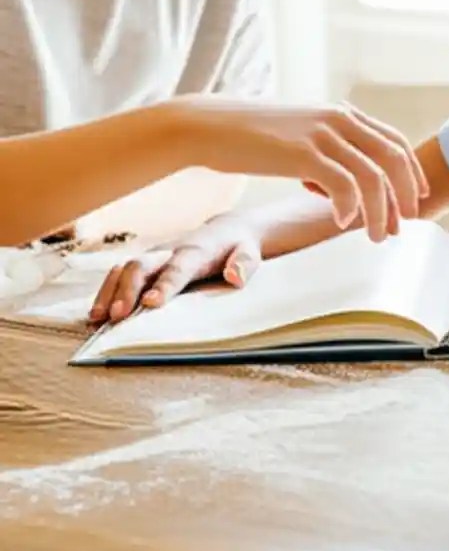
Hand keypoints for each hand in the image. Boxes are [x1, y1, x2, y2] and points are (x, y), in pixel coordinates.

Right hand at [89, 214, 263, 324]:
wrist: (226, 230)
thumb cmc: (238, 247)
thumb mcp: (249, 253)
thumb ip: (244, 264)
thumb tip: (235, 277)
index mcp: (195, 251)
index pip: (178, 268)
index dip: (165, 285)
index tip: (152, 303)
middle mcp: (168, 251)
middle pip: (140, 266)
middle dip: (126, 291)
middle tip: (118, 316)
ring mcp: (152, 256)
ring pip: (122, 270)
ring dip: (108, 294)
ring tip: (97, 320)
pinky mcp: (144, 263)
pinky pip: (117, 276)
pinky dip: (105, 295)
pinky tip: (96, 317)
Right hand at [165, 95, 427, 241]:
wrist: (207, 126)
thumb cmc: (251, 138)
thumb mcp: (299, 138)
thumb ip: (326, 154)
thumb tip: (340, 186)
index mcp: (342, 114)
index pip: (394, 141)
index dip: (412, 171)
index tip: (418, 199)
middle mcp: (339, 119)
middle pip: (394, 158)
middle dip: (404, 195)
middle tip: (405, 226)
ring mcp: (322, 134)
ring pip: (373, 176)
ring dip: (382, 211)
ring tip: (377, 236)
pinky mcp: (302, 152)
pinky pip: (343, 183)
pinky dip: (350, 206)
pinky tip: (344, 222)